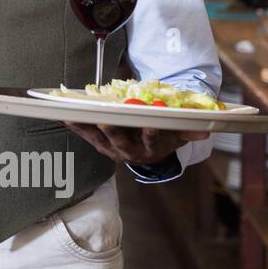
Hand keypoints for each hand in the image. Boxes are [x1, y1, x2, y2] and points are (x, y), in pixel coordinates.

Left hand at [64, 123, 208, 165]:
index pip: (152, 140)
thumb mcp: (177, 134)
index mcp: (151, 148)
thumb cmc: (163, 136)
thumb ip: (188, 131)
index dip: (152, 134)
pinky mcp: (100, 145)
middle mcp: (130, 152)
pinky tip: (63, 116)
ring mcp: (113, 150)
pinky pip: (86, 135)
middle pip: (121, 142)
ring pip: (99, 140)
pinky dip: (75, 126)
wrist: (149, 150)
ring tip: (73, 117)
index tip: (152, 124)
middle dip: (113, 132)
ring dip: (86, 129)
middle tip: (105, 121)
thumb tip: (205, 130)